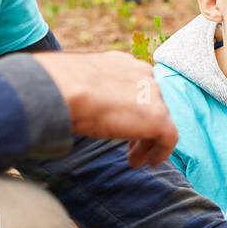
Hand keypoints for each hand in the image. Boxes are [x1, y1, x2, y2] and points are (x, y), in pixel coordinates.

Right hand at [30, 51, 178, 167]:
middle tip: (129, 145)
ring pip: (159, 121)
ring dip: (147, 142)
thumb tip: (74, 100)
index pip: (138, 87)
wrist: (62, 89)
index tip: (121, 122)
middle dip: (141, 125)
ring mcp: (153, 95)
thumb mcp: (77, 82)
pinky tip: (148, 163)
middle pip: (151, 104)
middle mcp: (143, 75)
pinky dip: (161, 152)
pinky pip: (169, 138)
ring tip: (133, 160)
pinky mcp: (158, 117)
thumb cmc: (57, 85)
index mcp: (124, 64)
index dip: (132, 107)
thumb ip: (89, 89)